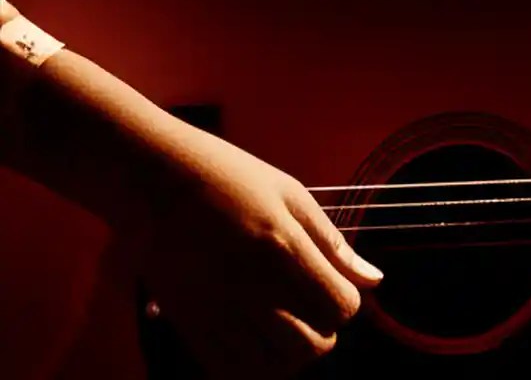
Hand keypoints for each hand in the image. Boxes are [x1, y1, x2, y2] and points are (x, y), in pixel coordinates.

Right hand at [131, 122, 382, 378]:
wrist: (149, 178)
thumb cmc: (226, 176)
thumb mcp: (291, 195)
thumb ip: (333, 245)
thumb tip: (375, 281)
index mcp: (283, 248)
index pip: (341, 308)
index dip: (344, 301)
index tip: (330, 284)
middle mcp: (251, 286)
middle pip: (314, 347)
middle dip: (322, 330)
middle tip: (308, 305)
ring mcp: (216, 310)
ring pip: (274, 368)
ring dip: (289, 352)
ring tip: (282, 323)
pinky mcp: (186, 324)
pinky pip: (229, 372)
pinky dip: (251, 365)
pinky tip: (252, 336)